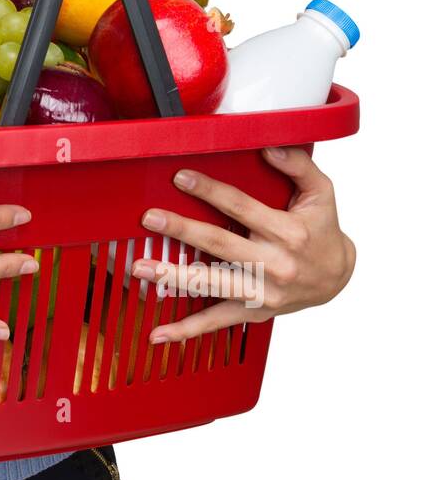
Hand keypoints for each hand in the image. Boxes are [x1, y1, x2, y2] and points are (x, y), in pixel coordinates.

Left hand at [130, 146, 355, 343]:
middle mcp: (274, 265)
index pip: (242, 208)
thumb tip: (268, 146)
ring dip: (172, 276)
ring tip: (141, 266)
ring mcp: (262, 293)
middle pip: (220, 245)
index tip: (180, 178)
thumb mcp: (321, 193)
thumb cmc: (322, 229)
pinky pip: (216, 322)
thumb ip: (298, 165)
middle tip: (150, 218)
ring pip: (211, 284)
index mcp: (288, 233)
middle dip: (182, 230)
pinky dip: (186, 330)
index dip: (210, 192)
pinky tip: (158, 333)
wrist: (338, 277)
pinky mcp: (253, 312)